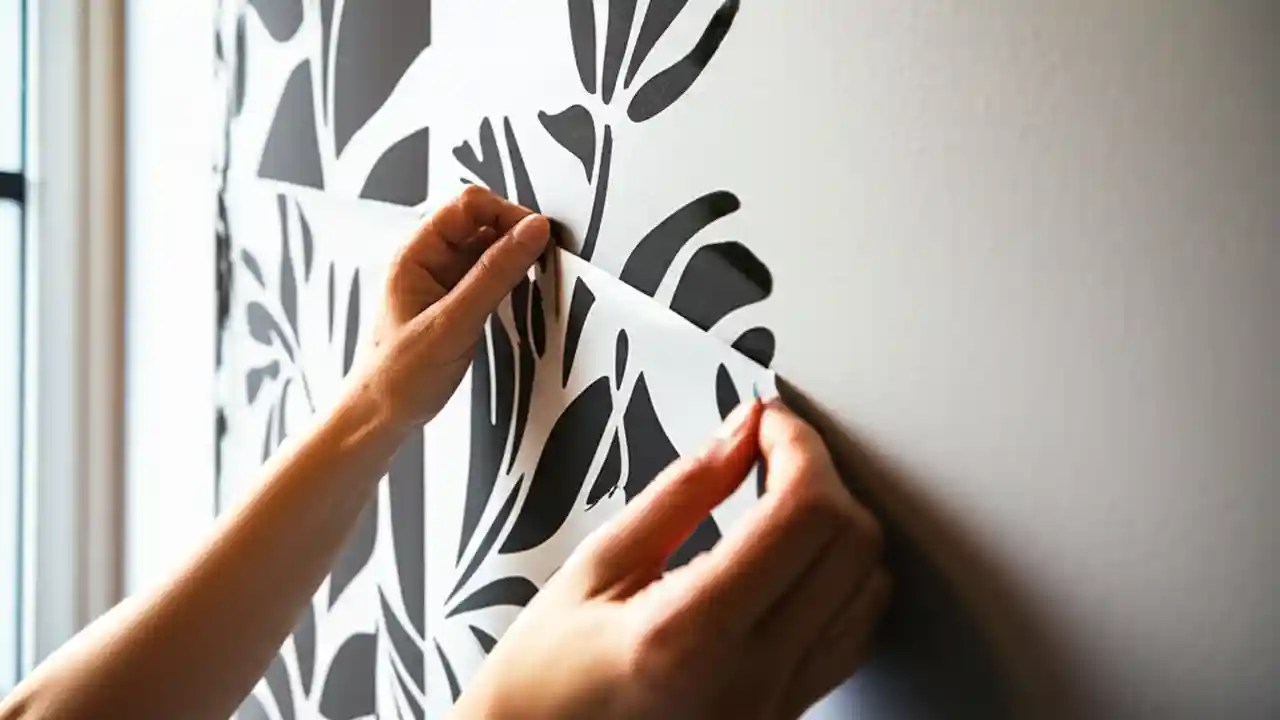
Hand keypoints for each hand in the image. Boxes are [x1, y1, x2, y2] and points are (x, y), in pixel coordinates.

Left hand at [345, 186, 549, 430]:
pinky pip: (489, 277)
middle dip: (515, 235)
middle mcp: (428, 260)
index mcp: (415, 254)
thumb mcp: (453, 323)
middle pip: (482, 222)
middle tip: (541, 261)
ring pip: (489, 249)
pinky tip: (519, 299)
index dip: (506, 214)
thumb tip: (533, 231)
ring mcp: (442, 281)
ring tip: (533, 283)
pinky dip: (509, 281)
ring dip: (514, 259)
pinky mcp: (456, 302)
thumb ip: (495, 274)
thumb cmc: (399, 377)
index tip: (538, 237)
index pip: (468, 205)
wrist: (379, 418)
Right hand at [452, 401, 891, 719]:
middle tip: (770, 450)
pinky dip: (843, 578)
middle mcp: (751, 678)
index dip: (798, 445)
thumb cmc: (542, 685)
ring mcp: (778, 705)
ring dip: (837, 525)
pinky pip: (853, 634)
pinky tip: (795, 559)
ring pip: (869, 587)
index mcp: (689, 635)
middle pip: (852, 544)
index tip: (768, 421)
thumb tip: (740, 433)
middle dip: (821, 474)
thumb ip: (679, 494)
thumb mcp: (594, 570)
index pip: (803, 514)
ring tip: (779, 501)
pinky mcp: (788, 715)